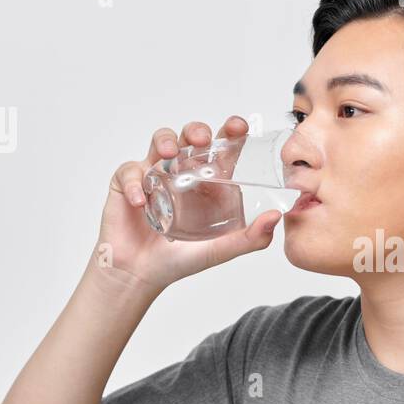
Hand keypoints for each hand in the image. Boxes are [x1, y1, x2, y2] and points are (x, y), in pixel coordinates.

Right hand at [94, 116, 282, 292]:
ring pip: (160, 142)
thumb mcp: (221, 250)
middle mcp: (182, 172)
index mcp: (208, 181)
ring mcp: (155, 174)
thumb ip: (250, 238)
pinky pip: (130, 172)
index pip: (221, 148)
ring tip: (169, 154)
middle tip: (202, 139)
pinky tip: (142, 201)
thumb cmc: (180, 259)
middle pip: (191, 137)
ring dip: (165, 140)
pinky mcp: (128, 183)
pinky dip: (136, 183)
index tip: (239, 128)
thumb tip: (276, 217)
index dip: (230, 133)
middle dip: (197, 130)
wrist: (141, 275)